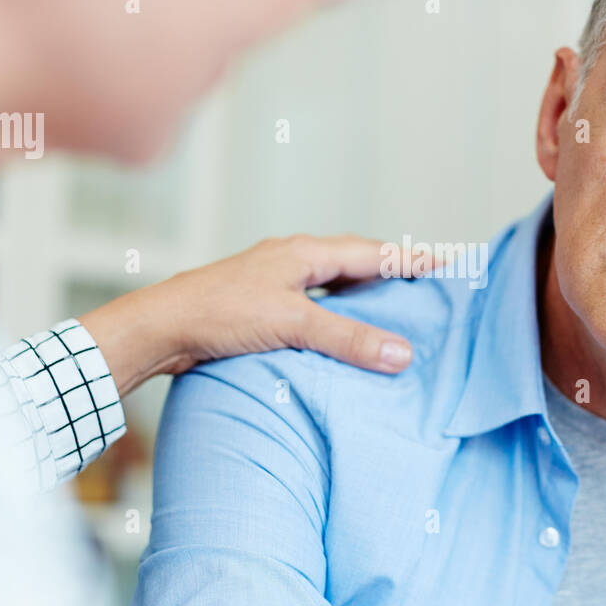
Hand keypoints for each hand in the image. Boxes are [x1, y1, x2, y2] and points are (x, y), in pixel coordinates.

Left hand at [81, 234, 421, 396]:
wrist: (161, 327)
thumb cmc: (221, 315)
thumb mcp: (293, 325)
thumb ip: (348, 339)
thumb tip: (402, 353)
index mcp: (304, 252)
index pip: (373, 253)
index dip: (410, 260)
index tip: (445, 263)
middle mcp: (291, 259)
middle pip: (353, 260)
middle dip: (390, 269)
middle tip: (424, 281)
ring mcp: (273, 279)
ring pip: (330, 280)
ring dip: (361, 289)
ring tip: (390, 305)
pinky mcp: (259, 304)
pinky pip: (311, 300)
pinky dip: (335, 309)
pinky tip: (337, 329)